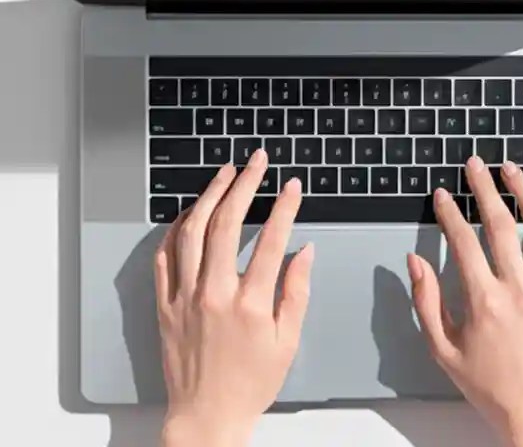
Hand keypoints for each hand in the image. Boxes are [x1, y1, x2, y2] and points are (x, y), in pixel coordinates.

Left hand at [154, 150, 313, 446]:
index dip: (284, 207)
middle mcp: (213, 295)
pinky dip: (175, 229)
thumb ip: (297, 292)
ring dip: (208, 197)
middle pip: (227, 224)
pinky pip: (164, 257)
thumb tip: (304, 252)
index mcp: (250, 304)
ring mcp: (184, 298)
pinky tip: (188, 213)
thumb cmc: (251, 383)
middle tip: (256, 163)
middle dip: (244, 185)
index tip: (292, 187)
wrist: (206, 414)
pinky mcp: (165, 305)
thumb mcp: (288, 341)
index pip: (271, 241)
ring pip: (191, 233)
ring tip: (224, 174)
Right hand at [408, 157, 522, 446]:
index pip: (463, 241)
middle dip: (483, 187)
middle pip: (500, 223)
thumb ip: (426, 303)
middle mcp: (518, 289)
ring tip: (511, 170)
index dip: (448, 213)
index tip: (441, 195)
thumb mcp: (443, 350)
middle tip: (474, 164)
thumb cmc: (489, 386)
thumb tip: (414, 262)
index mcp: (483, 301)